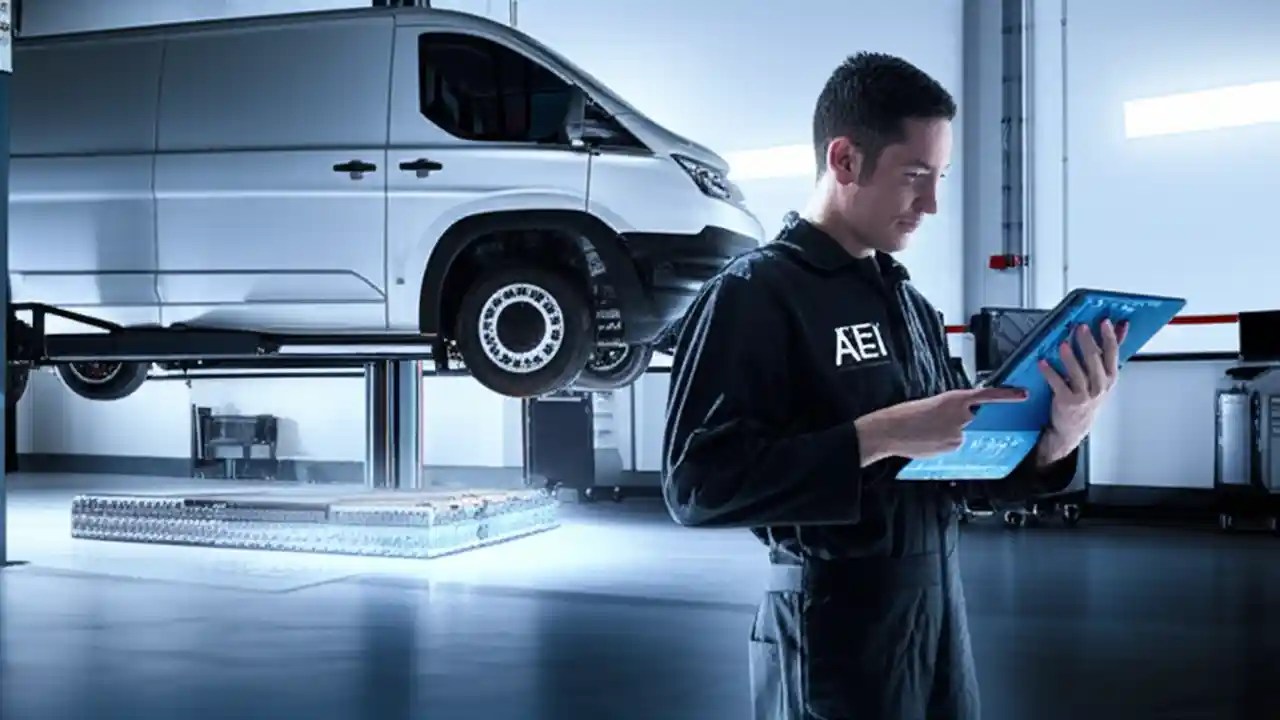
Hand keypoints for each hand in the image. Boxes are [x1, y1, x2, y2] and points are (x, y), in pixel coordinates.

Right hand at [855, 386, 1029, 464]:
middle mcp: (961, 417)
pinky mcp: (951, 449)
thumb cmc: (904, 415)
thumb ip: (951, 408)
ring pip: (964, 434)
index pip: (988, 396)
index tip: (1023, 394)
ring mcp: (958, 435)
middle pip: (975, 418)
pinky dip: (944, 442)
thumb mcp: (931, 402)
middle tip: (941, 420)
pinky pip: (955, 445)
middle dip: (965, 420)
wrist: (889, 431)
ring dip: (951, 432)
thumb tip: (961, 417)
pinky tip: (928, 440)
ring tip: (928, 430)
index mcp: (955, 399)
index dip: (1008, 395)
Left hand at [1036, 318, 1129, 462]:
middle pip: (1094, 361)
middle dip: (1088, 343)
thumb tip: (1121, 326)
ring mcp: (1083, 395)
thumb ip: (1110, 350)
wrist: (1075, 426)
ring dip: (1070, 358)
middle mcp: (1099, 386)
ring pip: (1077, 373)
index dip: (1108, 336)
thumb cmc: (1090, 397)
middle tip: (1081, 327)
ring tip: (1063, 345)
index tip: (1104, 322)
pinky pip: (1057, 384)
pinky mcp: (1067, 401)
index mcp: (1110, 377)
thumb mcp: (1104, 376)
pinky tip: (1043, 362)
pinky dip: (1050, 373)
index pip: (1112, 353)